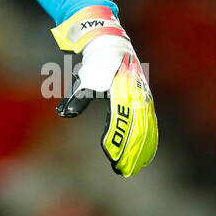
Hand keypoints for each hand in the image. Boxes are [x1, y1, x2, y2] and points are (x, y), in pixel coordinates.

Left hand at [56, 33, 158, 176]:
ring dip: (140, 150)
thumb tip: (64, 113)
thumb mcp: (84, 80)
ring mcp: (143, 98)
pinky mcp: (145, 101)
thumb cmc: (96, 64)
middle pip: (137, 130)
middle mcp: (136, 96)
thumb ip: (77, 98)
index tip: (110, 156)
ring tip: (133, 167)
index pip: (120, 121)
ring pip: (146, 129)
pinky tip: (145, 154)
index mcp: (122, 91)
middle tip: (121, 170)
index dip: (116, 140)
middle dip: (129, 152)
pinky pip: (150, 124)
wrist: (111, 45)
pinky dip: (149, 141)